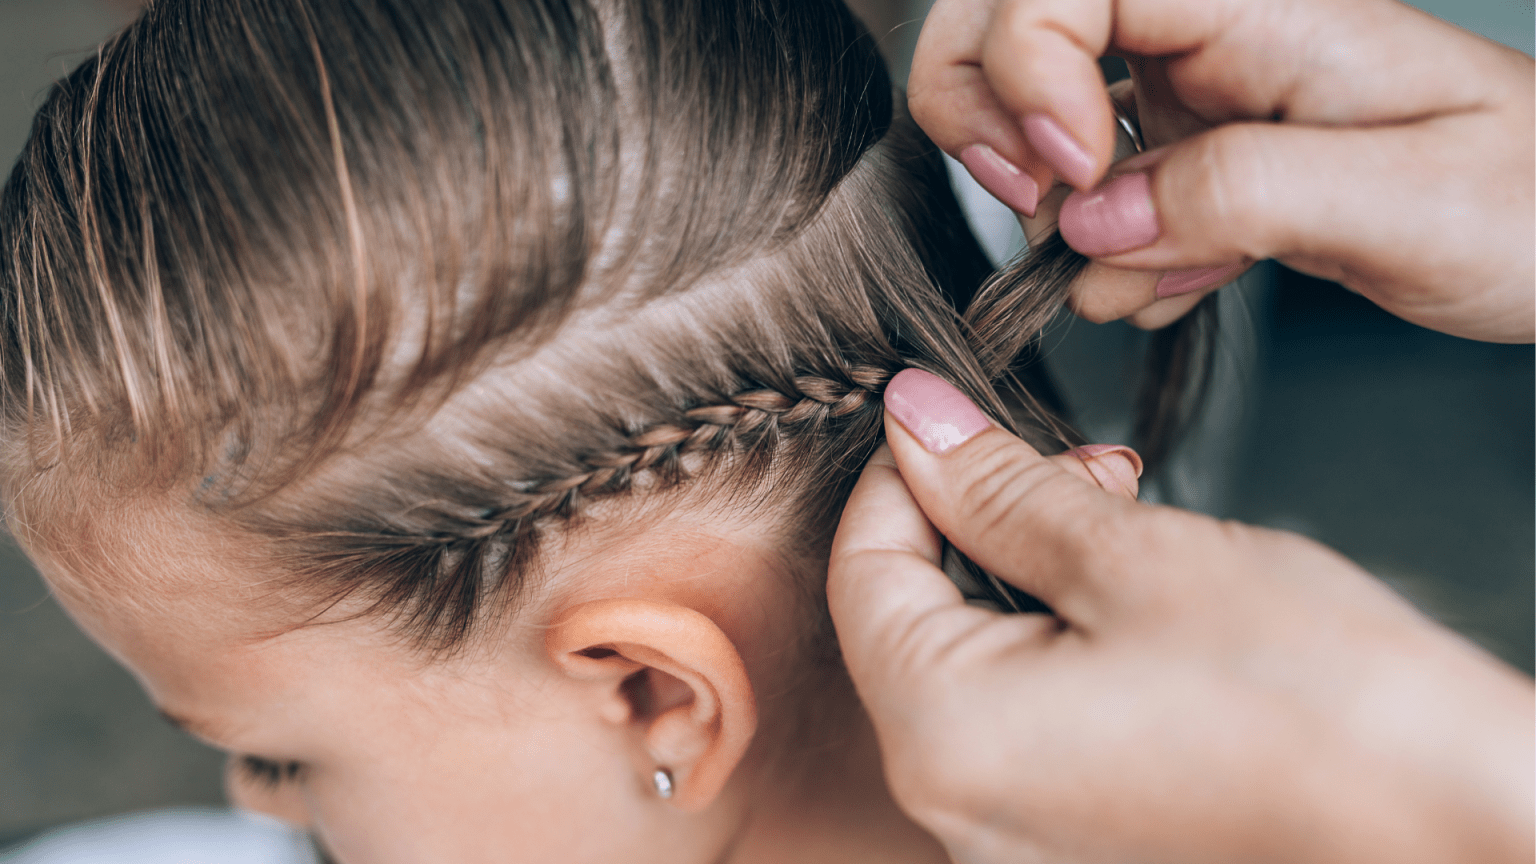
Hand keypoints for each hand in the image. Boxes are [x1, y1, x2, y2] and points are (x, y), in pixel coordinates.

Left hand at [827, 369, 1533, 863]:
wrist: (1450, 820)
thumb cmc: (1318, 703)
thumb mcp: (1135, 555)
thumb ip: (1001, 488)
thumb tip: (918, 421)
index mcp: (945, 736)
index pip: (860, 570)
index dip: (902, 472)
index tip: (950, 414)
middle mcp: (958, 807)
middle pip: (909, 618)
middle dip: (979, 521)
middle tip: (1080, 467)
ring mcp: (1013, 833)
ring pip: (966, 662)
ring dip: (1025, 576)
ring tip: (1126, 529)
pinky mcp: (1070, 836)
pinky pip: (1016, 720)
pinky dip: (1053, 647)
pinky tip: (1130, 609)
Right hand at [910, 0, 1534, 341]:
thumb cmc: (1529, 202)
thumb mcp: (1401, 201)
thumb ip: (1236, 195)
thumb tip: (1091, 218)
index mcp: (1253, 3)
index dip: (1029, 70)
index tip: (1073, 176)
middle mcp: (1202, 34)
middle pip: (1006, 22)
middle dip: (987, 115)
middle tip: (1045, 205)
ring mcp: (1185, 97)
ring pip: (1028, 114)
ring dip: (1052, 212)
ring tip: (1148, 269)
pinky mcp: (1184, 160)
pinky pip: (1088, 199)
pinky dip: (1103, 257)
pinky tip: (1181, 281)